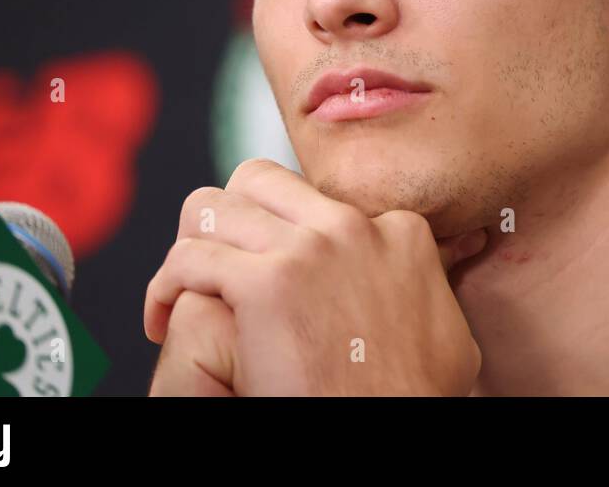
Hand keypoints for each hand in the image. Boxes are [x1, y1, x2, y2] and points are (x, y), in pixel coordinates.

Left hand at [145, 159, 487, 395]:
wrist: (396, 425)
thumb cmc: (416, 397)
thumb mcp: (446, 325)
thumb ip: (430, 280)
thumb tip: (447, 255)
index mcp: (399, 229)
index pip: (315, 198)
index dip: (282, 234)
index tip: (269, 274)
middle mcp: (353, 226)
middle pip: (259, 182)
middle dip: (227, 219)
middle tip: (215, 264)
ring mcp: (311, 250)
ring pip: (213, 207)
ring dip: (189, 247)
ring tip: (181, 289)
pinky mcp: (267, 284)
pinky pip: (187, 258)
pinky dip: (161, 287)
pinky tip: (161, 317)